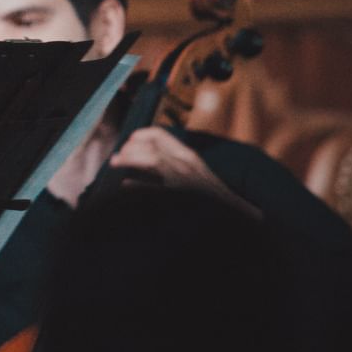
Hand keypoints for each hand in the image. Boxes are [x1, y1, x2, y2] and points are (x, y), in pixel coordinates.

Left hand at [106, 127, 259, 218]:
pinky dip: (137, 184)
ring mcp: (184, 180)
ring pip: (153, 160)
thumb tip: (143, 169)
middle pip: (152, 147)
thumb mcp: (195, 174)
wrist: (236, 215)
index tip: (130, 141)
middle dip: (131, 148)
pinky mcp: (181, 196)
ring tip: (115, 162)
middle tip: (120, 155)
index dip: (141, 135)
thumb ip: (174, 166)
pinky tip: (125, 185)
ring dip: (130, 158)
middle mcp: (187, 164)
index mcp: (190, 156)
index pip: (161, 135)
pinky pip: (155, 187)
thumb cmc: (214, 197)